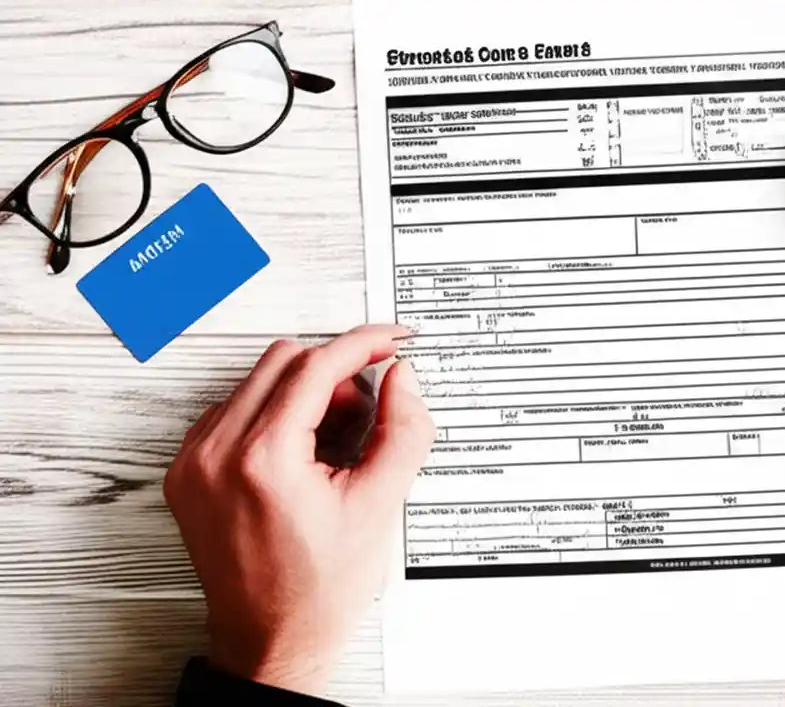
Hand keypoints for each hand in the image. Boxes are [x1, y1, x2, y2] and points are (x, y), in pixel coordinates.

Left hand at [164, 325, 434, 694]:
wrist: (272, 640)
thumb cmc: (318, 591)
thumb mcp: (380, 506)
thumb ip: (402, 431)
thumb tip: (403, 379)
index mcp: (261, 460)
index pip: (316, 366)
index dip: (363, 344)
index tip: (390, 340)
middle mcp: (214, 455)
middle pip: (281, 361)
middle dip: (334, 371)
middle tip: (366, 408)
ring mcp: (193, 464)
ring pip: (255, 382)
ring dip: (302, 392)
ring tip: (333, 444)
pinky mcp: (186, 474)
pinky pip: (231, 411)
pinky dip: (272, 414)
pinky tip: (300, 453)